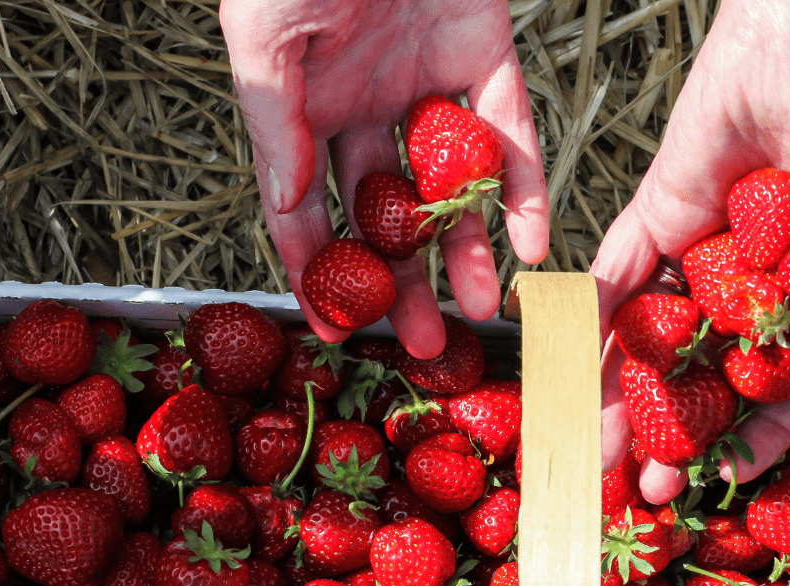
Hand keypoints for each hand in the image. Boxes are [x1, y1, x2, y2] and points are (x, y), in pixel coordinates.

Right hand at [221, 0, 548, 357]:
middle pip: (387, 215)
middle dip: (403, 283)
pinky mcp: (486, 55)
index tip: (337, 335)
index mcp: (304, 109)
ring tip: (479, 307)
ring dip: (465, 251)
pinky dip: (521, 189)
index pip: (309, 211)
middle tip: (420, 344)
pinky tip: (528, 243)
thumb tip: (288, 209)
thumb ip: (272, 123)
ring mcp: (429, 85)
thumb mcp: (262, 36)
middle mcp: (367, 108)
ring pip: (450, 188)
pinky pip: (509, 134)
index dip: (321, 274)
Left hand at [591, 0, 789, 503]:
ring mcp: (702, 256)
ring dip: (622, 400)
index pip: (776, 392)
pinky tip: (570, 373)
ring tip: (595, 455)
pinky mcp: (656, 216)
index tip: (720, 482)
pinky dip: (590, 324)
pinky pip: (616, 279)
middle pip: (703, 382)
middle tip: (644, 494)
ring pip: (654, 343)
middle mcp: (753, 290)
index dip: (752, 441)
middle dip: (672, 440)